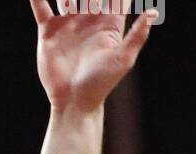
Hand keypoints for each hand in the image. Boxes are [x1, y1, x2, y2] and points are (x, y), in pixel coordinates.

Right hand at [31, 0, 157, 112]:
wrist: (73, 101)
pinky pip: (42, 7)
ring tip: (70, 1)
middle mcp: (88, 19)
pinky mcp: (49, 31)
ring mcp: (68, 23)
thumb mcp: (123, 59)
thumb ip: (137, 35)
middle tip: (87, 0)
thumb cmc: (100, 84)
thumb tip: (153, 12)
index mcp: (108, 22)